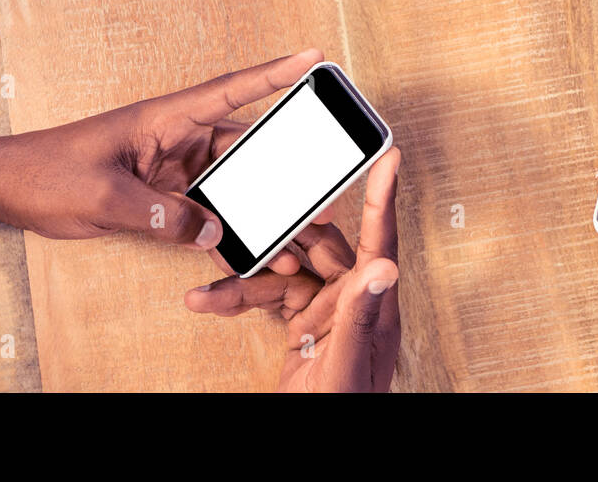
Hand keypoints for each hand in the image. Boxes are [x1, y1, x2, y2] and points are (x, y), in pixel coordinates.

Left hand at [0, 50, 324, 247]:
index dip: (274, 74)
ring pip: (228, 183)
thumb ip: (161, 216)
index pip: (229, 90)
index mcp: (163, 118)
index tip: (313, 58)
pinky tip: (246, 251)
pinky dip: (223, 230)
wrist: (4, 188)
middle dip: (284, 164)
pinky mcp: (160, 194)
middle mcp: (174, 138)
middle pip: (242, 147)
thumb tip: (213, 232)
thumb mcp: (103, 198)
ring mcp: (169, 167)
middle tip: (322, 185)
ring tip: (294, 228)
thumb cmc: (45, 173)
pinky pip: (202, 211)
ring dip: (257, 205)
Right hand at [186, 147, 401, 392]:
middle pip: (320, 250)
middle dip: (282, 240)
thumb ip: (360, 318)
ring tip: (212, 288)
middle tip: (253, 225)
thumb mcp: (347, 368)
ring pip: (286, 273)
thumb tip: (385, 267)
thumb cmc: (343, 411)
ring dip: (249, 276)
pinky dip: (240, 297)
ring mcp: (328, 311)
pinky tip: (209, 300)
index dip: (384, 198)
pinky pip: (270, 296)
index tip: (388, 157)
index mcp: (375, 306)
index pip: (381, 242)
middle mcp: (355, 301)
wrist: (320, 441)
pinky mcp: (303, 323)